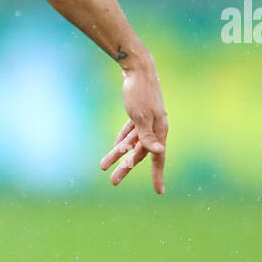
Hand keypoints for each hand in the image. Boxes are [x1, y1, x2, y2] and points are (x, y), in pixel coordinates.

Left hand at [100, 64, 167, 192]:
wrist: (138, 69)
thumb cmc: (140, 92)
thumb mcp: (140, 116)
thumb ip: (147, 136)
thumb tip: (158, 151)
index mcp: (159, 130)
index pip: (158, 158)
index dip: (157, 175)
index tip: (159, 192)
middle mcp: (154, 128)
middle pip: (139, 153)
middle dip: (125, 167)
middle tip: (113, 182)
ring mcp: (146, 122)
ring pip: (131, 143)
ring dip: (117, 154)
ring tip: (103, 166)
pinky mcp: (138, 115)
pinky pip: (129, 133)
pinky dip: (121, 140)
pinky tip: (115, 148)